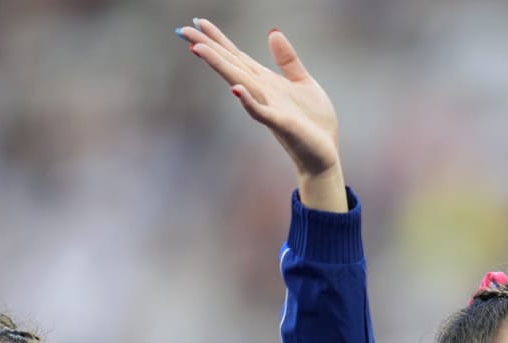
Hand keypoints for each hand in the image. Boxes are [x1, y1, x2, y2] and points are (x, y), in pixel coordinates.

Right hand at [178, 19, 347, 211]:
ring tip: (198, 48)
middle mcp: (262, 93)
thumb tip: (273, 32)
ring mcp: (270, 108)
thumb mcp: (304, 83)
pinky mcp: (283, 124)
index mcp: (266, 82)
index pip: (237, 57)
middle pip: (232, 66)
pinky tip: (236, 89)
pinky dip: (248, 102)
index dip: (219, 40)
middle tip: (182, 30)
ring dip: (220, 66)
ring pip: (241, 83)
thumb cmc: (314, 123)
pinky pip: (262, 113)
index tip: (197, 22)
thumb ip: (287, 60)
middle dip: (209, 48)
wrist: (324, 155)